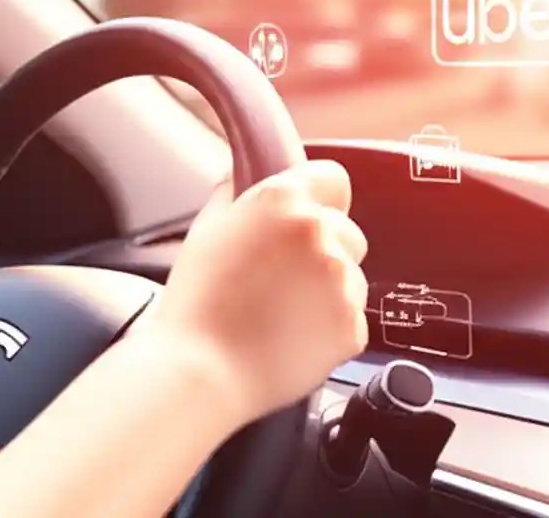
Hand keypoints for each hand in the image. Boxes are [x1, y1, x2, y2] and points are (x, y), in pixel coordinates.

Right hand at [149, 160, 368, 424]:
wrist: (201, 372)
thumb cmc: (196, 304)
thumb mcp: (207, 229)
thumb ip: (237, 193)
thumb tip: (248, 174)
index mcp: (284, 201)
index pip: (332, 178)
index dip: (319, 199)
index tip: (304, 219)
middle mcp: (321, 233)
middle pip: (346, 231)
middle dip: (323, 249)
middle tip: (282, 276)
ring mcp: (342, 281)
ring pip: (351, 276)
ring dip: (327, 290)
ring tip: (282, 313)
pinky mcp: (352, 326)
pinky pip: (350, 318)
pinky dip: (329, 328)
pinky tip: (291, 337)